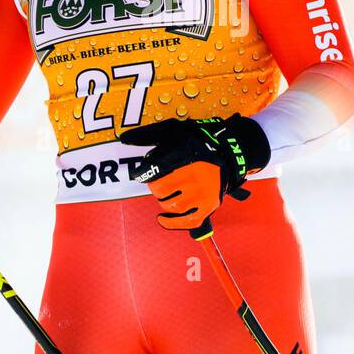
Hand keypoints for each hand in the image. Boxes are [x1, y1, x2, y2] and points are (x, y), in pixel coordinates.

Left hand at [118, 114, 269, 230]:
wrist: (229, 151)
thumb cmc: (198, 141)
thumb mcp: (174, 130)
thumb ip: (149, 134)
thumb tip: (124, 140)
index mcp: (185, 154)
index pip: (154, 169)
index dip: (142, 173)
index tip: (138, 174)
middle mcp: (194, 174)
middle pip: (160, 189)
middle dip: (155, 187)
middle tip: (160, 182)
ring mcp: (202, 191)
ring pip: (171, 205)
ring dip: (164, 201)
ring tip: (169, 193)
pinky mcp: (209, 205)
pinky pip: (186, 221)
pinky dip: (171, 223)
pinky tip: (162, 218)